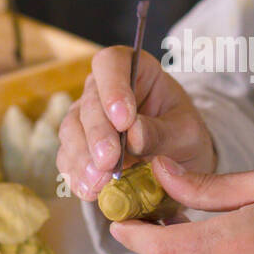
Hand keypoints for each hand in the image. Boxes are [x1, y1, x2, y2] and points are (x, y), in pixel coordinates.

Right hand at [57, 47, 215, 200]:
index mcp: (135, 70)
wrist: (176, 162)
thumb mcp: (186, 133)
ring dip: (83, 158)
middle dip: (98, 134)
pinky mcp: (77, 146)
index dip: (113, 88)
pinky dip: (77, 175)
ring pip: (72, 130)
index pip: (111, 64)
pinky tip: (89, 190)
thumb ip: (162, 132)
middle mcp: (103, 89)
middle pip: (89, 102)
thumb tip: (134, 135)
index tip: (124, 120)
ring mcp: (86, 117)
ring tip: (99, 182)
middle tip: (109, 161)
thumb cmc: (182, 136)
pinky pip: (68, 157)